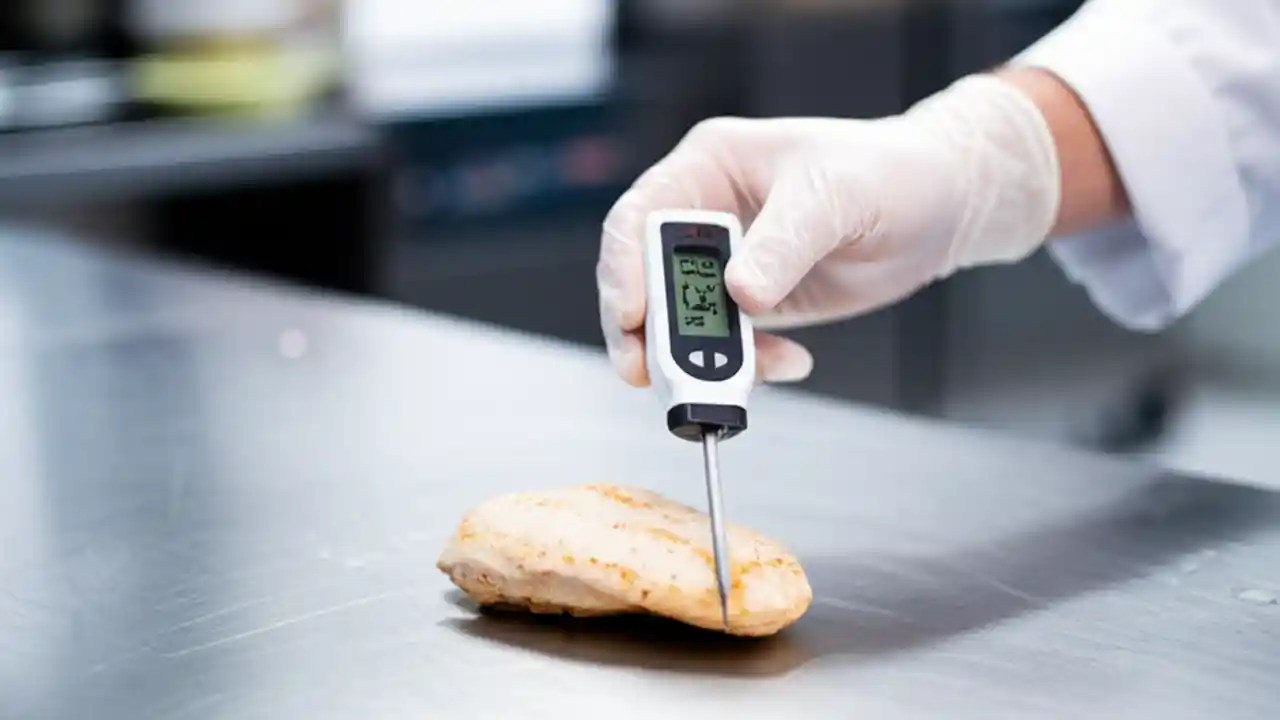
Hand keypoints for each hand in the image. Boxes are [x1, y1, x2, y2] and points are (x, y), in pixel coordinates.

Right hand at [597, 75, 1059, 386]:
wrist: (941, 206)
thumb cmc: (889, 173)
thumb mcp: (833, 197)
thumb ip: (784, 244)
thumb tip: (739, 295)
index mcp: (708, 168)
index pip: (637, 218)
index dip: (623, 271)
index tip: (631, 318)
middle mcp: (706, 215)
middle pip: (645, 279)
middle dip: (648, 331)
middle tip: (654, 374)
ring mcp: (729, 261)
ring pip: (680, 320)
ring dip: (697, 358)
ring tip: (732, 383)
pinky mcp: (757, 301)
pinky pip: (730, 344)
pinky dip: (750, 365)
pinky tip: (792, 363)